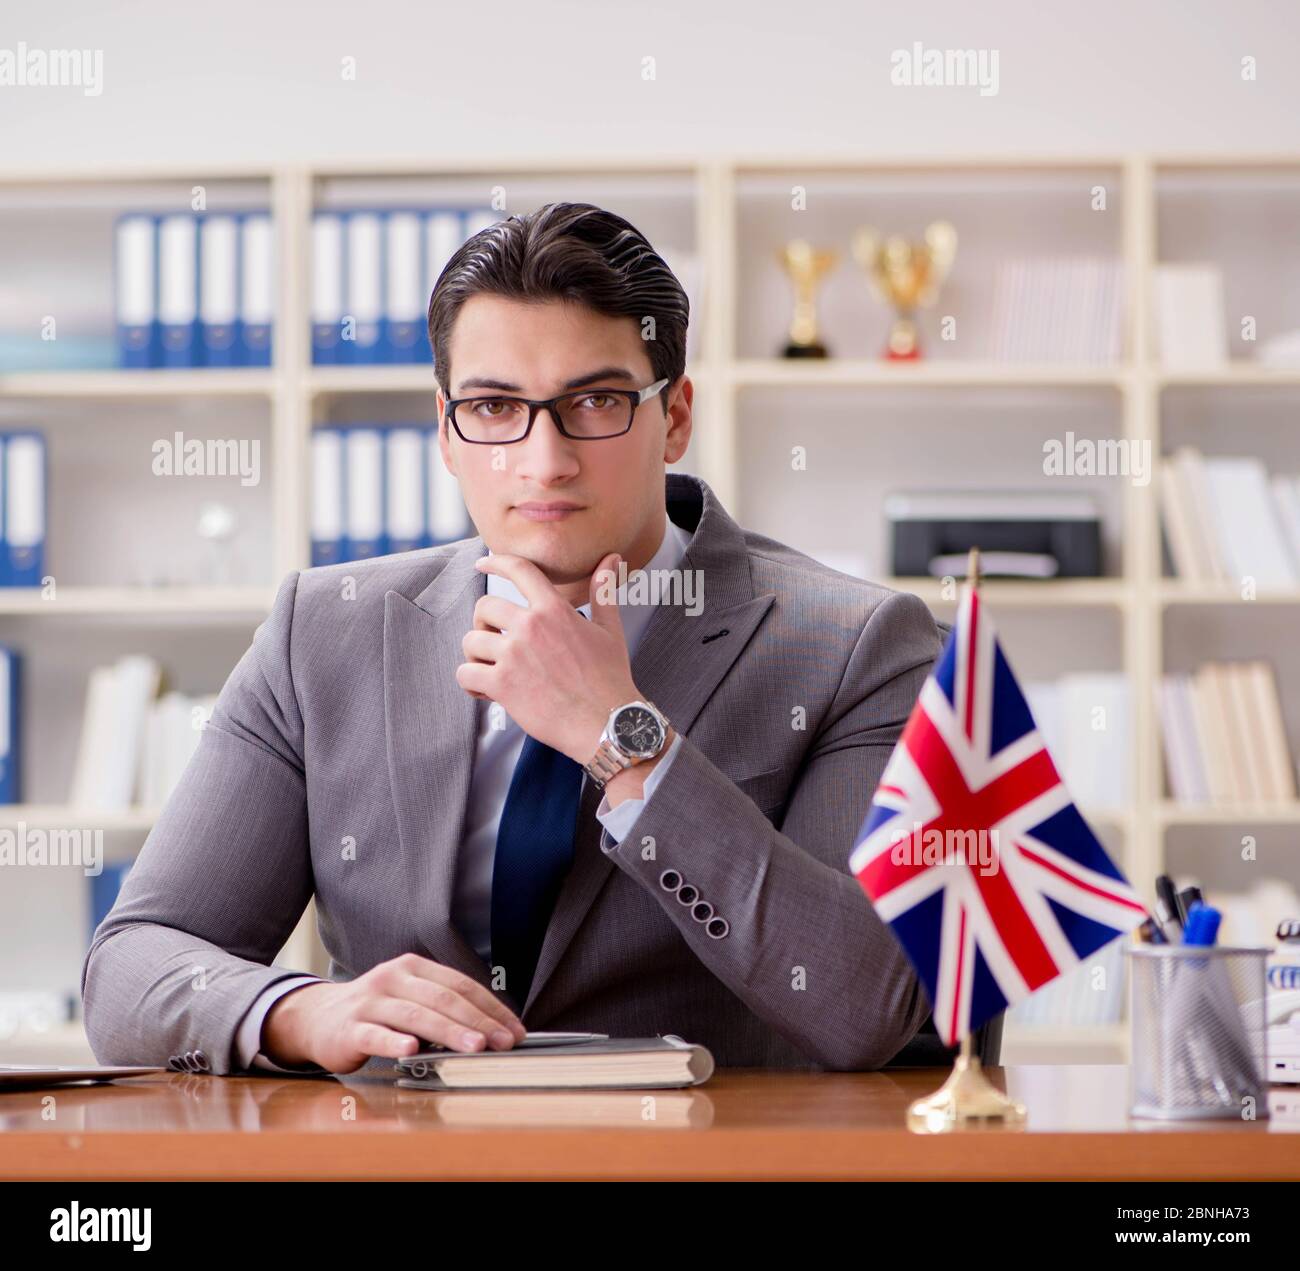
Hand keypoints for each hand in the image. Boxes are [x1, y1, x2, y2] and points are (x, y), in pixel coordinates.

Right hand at [261, 954, 526, 1072]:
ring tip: (474, 1047)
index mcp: (413, 968)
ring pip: (416, 1015)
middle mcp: (393, 978)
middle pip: (443, 999)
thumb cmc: (375, 1011)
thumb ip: (442, 1007)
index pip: (460, 985)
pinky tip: (412, 1050)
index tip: (514, 1031)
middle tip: (502, 1043)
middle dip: (478, 1021)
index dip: (490, 1007)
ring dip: (449, 1031)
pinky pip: (375, 1035)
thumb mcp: (409, 998)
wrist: (317, 1018)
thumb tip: (492, 1029)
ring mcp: (370, 1002)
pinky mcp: (349, 1028)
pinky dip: (394, 1042)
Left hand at [457, 552, 640, 764]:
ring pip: (471, 640)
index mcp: (554, 610)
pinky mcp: (502, 685)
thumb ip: (603, 591)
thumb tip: (612, 558)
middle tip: (495, 640)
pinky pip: (465, 673)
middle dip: (485, 622)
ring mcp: (513, 655)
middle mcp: (530, 627)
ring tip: (491, 668)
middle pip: (485, 606)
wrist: (606, 723)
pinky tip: (486, 690)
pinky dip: (470, 682)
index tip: (482, 563)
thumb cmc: (610, 679)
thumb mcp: (610, 630)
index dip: (496, 562)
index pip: (519, 571)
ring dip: (476, 654)